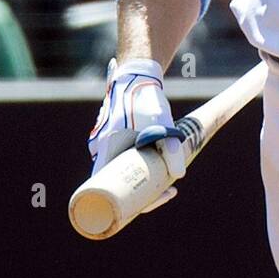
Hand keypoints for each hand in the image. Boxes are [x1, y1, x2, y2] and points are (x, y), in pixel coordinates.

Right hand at [87, 57, 185, 212]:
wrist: (137, 73)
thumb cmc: (145, 98)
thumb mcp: (161, 123)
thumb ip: (170, 148)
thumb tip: (179, 174)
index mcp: (104, 149)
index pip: (103, 189)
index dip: (124, 204)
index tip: (149, 203)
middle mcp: (99, 149)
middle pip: (116, 183)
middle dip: (143, 191)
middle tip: (170, 191)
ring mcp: (104, 144)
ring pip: (122, 171)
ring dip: (143, 178)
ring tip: (169, 180)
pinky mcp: (114, 138)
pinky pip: (124, 160)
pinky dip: (141, 166)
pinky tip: (160, 166)